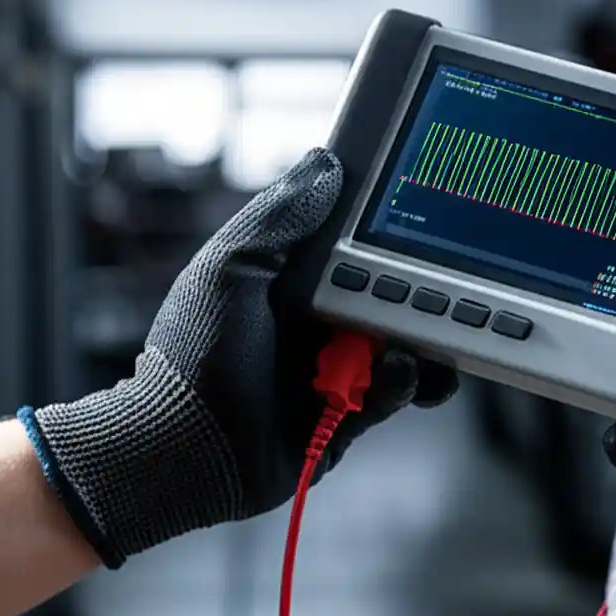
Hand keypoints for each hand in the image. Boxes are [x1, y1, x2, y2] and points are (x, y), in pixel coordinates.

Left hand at [21, 149, 456, 567]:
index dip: (387, 228)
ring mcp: (339, 365)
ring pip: (408, 339)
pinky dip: (406, 380)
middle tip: (427, 286)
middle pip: (393, 288)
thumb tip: (325, 163)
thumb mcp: (230, 269)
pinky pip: (401, 388)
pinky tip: (392, 372)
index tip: (420, 217)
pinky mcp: (354, 411)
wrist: (187, 452)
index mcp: (292, 277)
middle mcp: (320, 317)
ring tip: (409, 339)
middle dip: (417, 286)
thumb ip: (277, 217)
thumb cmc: (192, 357)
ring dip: (420, 337)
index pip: (355, 240)